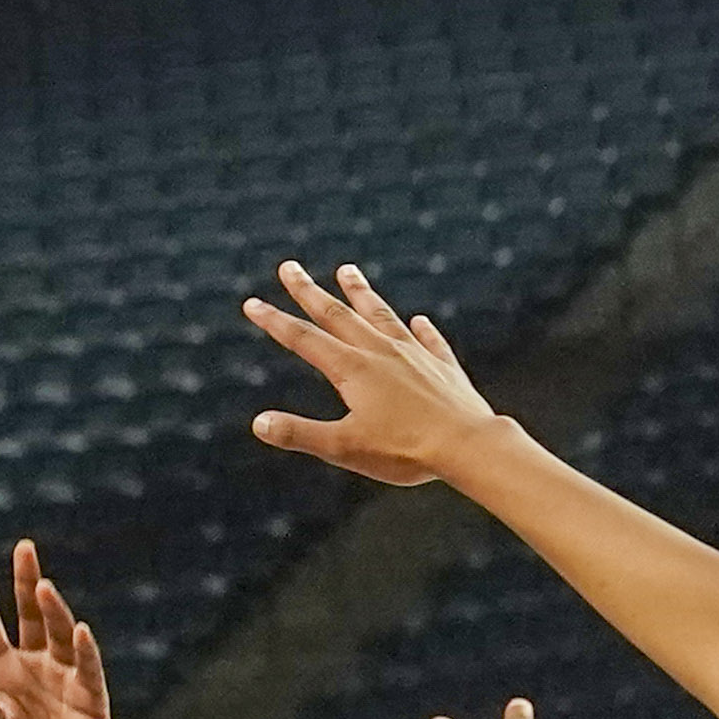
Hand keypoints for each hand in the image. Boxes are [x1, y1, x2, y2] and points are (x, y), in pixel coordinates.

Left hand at [0, 542, 113, 718]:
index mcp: (3, 671)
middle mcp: (34, 664)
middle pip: (30, 614)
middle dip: (26, 581)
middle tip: (24, 548)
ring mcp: (64, 675)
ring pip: (59, 632)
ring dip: (53, 609)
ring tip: (42, 586)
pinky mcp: (90, 693)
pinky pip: (87, 666)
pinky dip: (83, 648)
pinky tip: (79, 630)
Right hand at [244, 263, 496, 486]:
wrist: (466, 444)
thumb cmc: (404, 450)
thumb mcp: (344, 448)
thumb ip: (300, 433)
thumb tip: (259, 423)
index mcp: (352, 369)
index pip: (304, 339)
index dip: (275, 321)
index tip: (252, 302)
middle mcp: (380, 352)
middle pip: (337, 314)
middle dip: (309, 291)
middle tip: (290, 267)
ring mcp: (414, 354)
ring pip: (381, 315)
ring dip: (360, 293)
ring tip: (347, 270)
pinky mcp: (442, 366)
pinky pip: (428, 340)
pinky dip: (420, 329)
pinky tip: (419, 321)